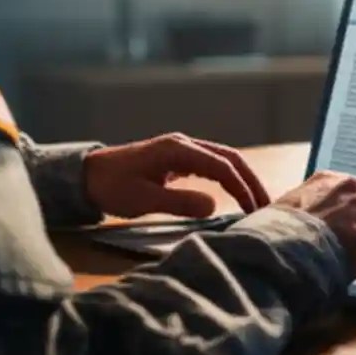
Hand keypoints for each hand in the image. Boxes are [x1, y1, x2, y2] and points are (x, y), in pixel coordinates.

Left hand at [83, 133, 270, 218]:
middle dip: (250, 181)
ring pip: (223, 160)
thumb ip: (179, 202)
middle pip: (229, 158)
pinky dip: (228, 179)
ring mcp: (181, 150)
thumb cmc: (112, 188)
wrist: (87, 177)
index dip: (242, 187)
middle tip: (268, 205)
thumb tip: (214, 206)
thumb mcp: (144, 200)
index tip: (256, 209)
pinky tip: (236, 194)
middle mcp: (184, 144)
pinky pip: (212, 165)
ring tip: (258, 202)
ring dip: (242, 179)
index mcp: (178, 150)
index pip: (222, 166)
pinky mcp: (177, 159)